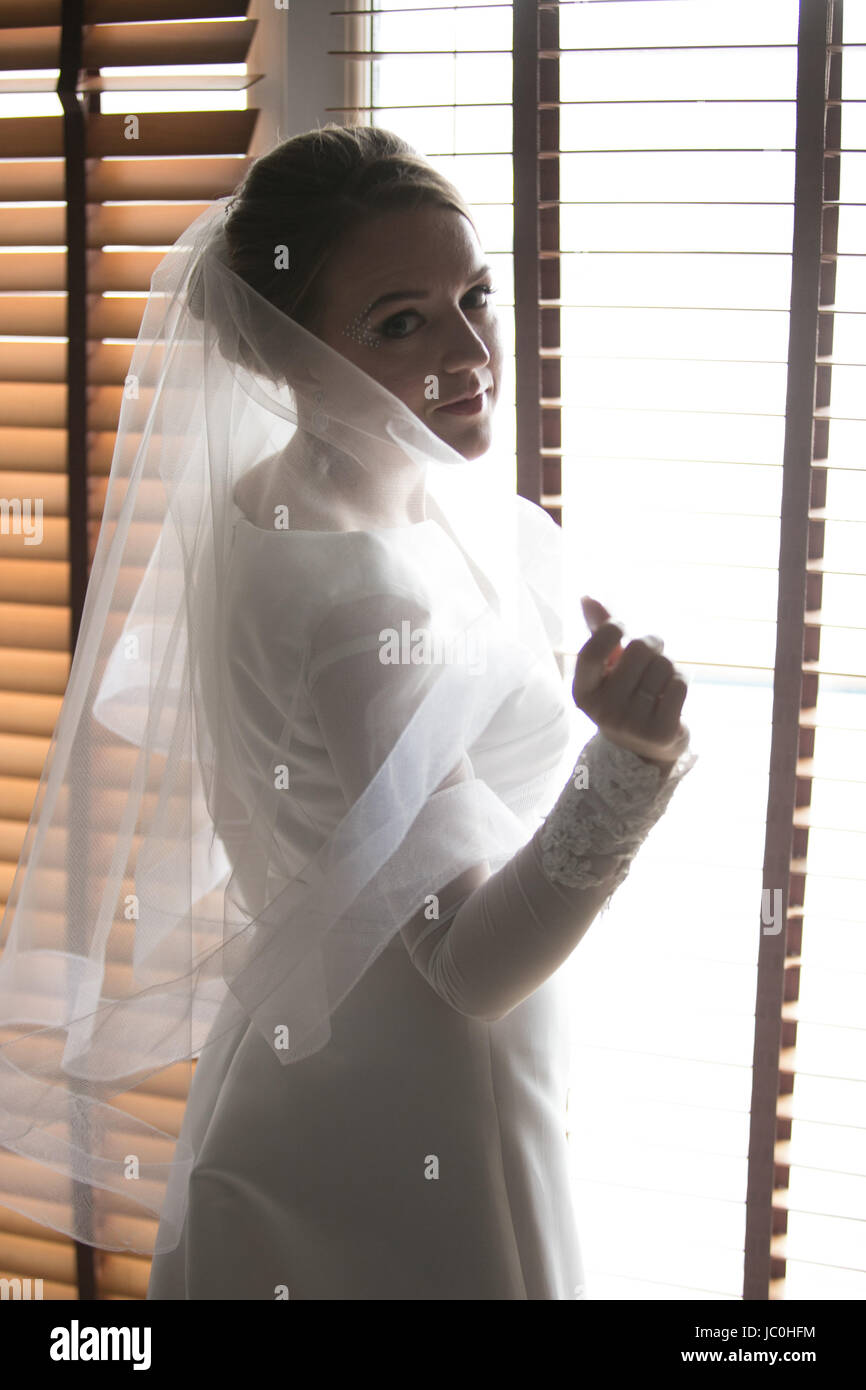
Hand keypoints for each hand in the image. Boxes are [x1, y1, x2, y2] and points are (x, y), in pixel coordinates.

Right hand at [573, 596, 690, 767]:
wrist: (642, 750)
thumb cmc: (624, 697)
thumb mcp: (607, 669)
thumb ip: (599, 633)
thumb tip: (587, 597)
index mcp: (583, 693)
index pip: (593, 650)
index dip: (612, 629)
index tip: (621, 628)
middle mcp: (603, 711)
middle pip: (639, 649)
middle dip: (652, 647)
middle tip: (650, 659)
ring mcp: (632, 724)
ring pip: (664, 665)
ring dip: (668, 667)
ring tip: (659, 684)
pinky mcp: (661, 732)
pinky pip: (680, 684)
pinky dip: (680, 682)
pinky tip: (670, 698)